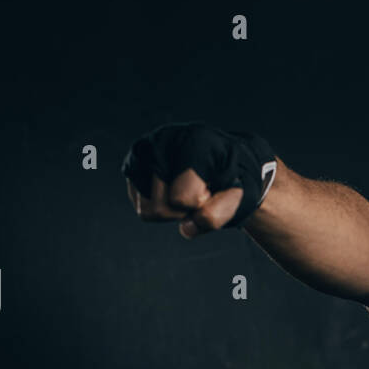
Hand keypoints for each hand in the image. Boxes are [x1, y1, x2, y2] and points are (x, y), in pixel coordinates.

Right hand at [121, 122, 276, 236]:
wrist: (221, 161)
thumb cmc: (230, 178)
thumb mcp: (236, 197)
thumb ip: (217, 214)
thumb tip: (186, 228)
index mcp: (193, 142)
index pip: (182, 198)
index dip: (202, 204)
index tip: (214, 186)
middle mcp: (162, 140)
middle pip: (162, 209)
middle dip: (185, 209)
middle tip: (202, 190)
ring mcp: (143, 151)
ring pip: (148, 211)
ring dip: (172, 209)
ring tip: (187, 188)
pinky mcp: (132, 165)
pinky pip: (142, 208)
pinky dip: (161, 204)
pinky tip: (174, 186)